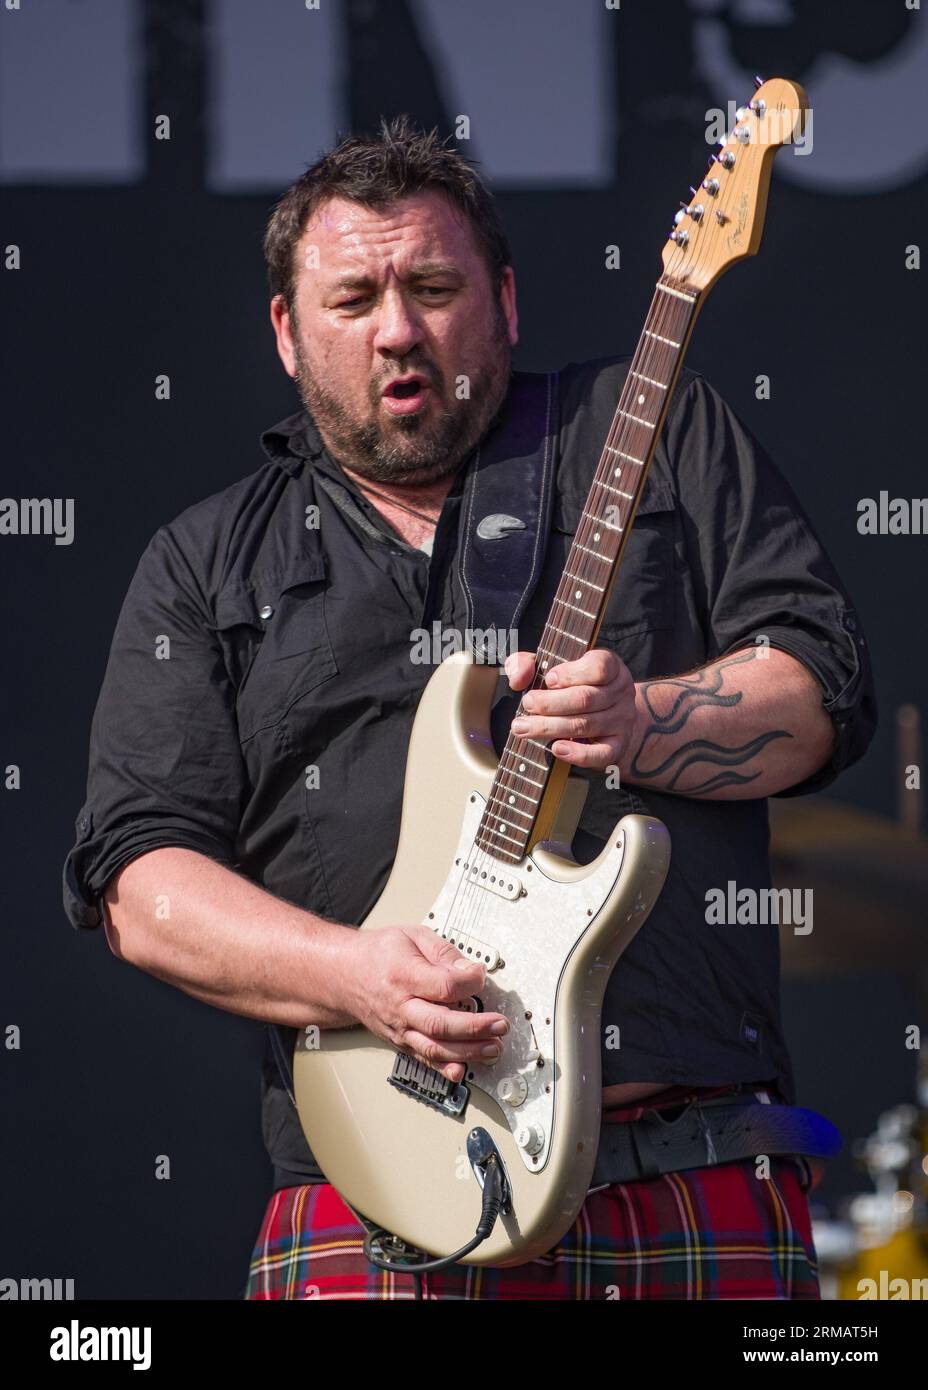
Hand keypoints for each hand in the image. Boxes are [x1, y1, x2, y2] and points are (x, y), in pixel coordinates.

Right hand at [341, 925, 509, 1082]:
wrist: (344, 975)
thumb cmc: (378, 954)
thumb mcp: (412, 936)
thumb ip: (443, 951)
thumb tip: (470, 969)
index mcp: (403, 975)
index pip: (443, 986)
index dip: (469, 983)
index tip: (481, 976)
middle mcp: (400, 1006)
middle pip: (441, 1023)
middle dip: (475, 1027)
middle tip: (500, 1025)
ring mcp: (399, 1028)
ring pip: (435, 1047)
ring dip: (468, 1052)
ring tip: (493, 1048)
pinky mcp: (400, 1041)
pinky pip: (423, 1059)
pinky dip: (444, 1068)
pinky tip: (462, 1070)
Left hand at [504, 647, 638, 771]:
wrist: (608, 714)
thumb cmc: (570, 685)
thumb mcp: (548, 665)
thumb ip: (527, 664)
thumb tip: (519, 676)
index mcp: (610, 665)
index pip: (598, 667)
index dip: (571, 674)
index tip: (549, 680)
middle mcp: (620, 691)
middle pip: (585, 699)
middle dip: (550, 703)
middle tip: (526, 704)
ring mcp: (621, 719)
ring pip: (586, 725)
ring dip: (550, 727)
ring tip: (523, 728)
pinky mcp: (617, 745)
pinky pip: (601, 754)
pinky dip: (578, 754)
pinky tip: (556, 748)